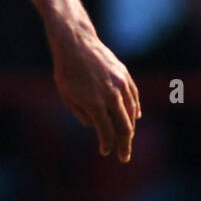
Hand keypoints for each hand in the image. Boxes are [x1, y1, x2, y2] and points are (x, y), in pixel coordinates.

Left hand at [48, 17, 140, 161]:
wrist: (75, 43)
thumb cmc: (66, 71)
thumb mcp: (66, 95)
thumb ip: (81, 113)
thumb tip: (94, 126)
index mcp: (95, 104)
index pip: (106, 132)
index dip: (106, 145)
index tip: (104, 152)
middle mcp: (112, 96)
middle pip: (124, 127)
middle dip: (124, 145)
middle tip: (124, 157)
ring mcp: (121, 85)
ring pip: (131, 112)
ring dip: (130, 127)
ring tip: (126, 138)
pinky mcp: (125, 76)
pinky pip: (134, 97)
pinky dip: (135, 109)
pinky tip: (134, 117)